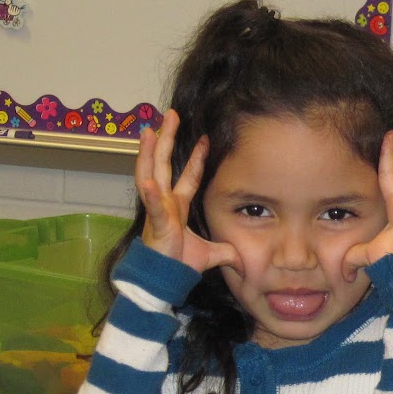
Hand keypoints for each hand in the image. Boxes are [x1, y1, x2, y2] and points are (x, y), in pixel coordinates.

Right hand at [134, 109, 237, 272]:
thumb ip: (227, 251)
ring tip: (149, 131)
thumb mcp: (211, 254)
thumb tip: (243, 256)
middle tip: (170, 115)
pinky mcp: (157, 225)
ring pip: (150, 175)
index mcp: (177, 205)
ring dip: (149, 153)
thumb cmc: (181, 263)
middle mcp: (166, 202)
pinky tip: (149, 181)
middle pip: (164, 163)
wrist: (166, 279)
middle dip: (167, 138)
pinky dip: (151, 195)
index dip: (196, 156)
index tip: (206, 138)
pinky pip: (154, 208)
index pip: (189, 175)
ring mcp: (158, 211)